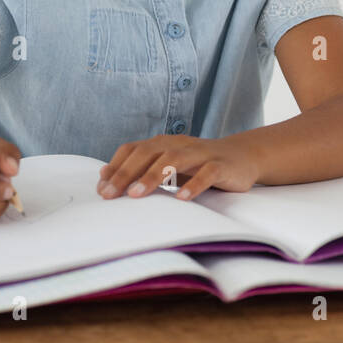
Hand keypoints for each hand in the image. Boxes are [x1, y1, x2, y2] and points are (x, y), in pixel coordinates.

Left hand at [96, 136, 259, 202]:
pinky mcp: (220, 165)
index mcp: (162, 143)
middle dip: (126, 174)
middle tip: (110, 195)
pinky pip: (206, 173)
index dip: (115, 168)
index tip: (101, 190)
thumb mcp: (166, 164)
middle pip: (147, 154)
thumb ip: (138, 168)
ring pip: (173, 160)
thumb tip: (103, 175)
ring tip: (137, 194)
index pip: (132, 150)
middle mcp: (177, 144)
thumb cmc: (197, 164)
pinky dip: (193, 184)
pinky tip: (181, 198)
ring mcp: (199, 153)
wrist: (241, 156)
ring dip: (153, 176)